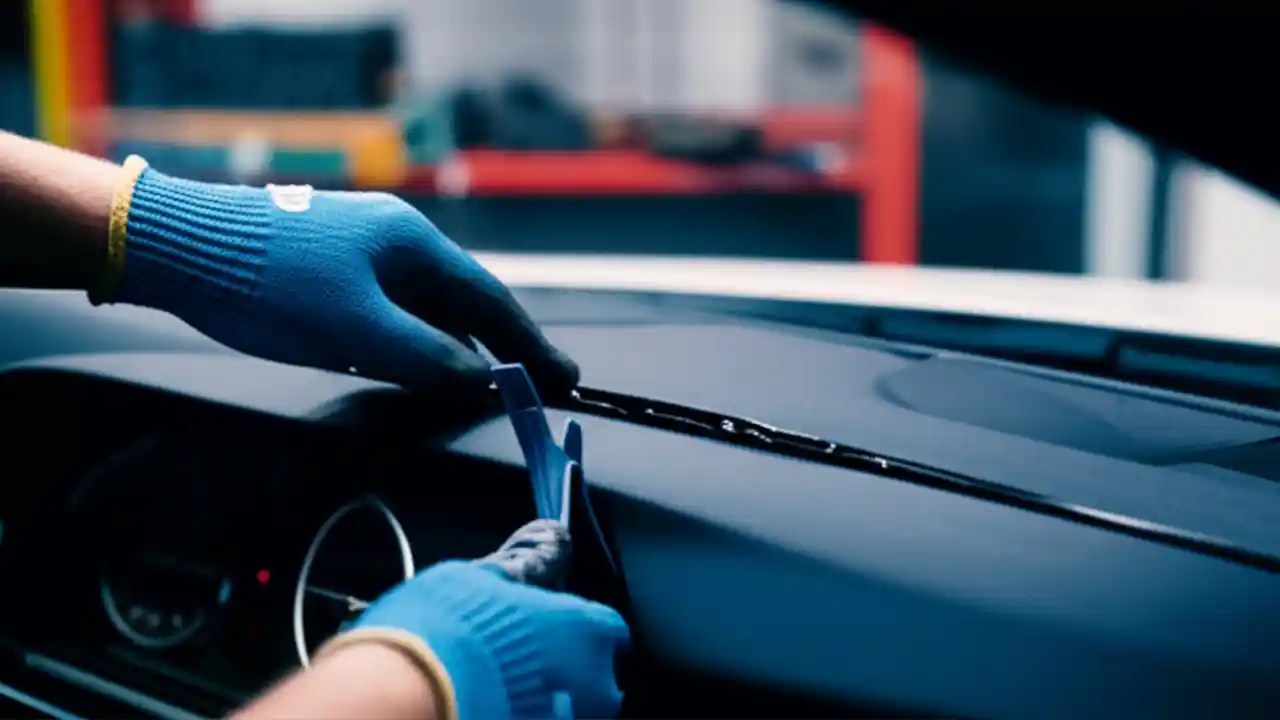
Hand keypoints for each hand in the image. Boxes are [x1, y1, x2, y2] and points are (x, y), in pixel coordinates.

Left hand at [110, 167, 576, 395]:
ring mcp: (364, 254)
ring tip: (488, 386)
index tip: (565, 377)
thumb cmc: (268, 281)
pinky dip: (417, 342)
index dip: (531, 344)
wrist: (180, 246)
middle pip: (466, 303)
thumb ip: (426, 358)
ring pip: (429, 309)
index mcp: (412, 243)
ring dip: (458, 347)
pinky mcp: (333, 271)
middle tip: (538, 384)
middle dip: (503, 347)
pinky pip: (394, 311)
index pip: (491, 301)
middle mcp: (396, 241)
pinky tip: (418, 367)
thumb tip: (479, 382)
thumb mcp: (356, 329)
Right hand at [353, 560, 628, 719]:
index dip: (578, 629)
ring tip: (493, 692)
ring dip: (544, 703)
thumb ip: (517, 575)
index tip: (551, 629)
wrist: (410, 699)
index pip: (610, 630)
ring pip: (570, 711)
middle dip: (563, 674)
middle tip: (514, 665)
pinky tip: (485, 709)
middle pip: (595, 680)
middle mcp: (595, 685)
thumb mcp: (478, 579)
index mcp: (587, 630)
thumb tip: (536, 550)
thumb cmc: (446, 631)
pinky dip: (521, 717)